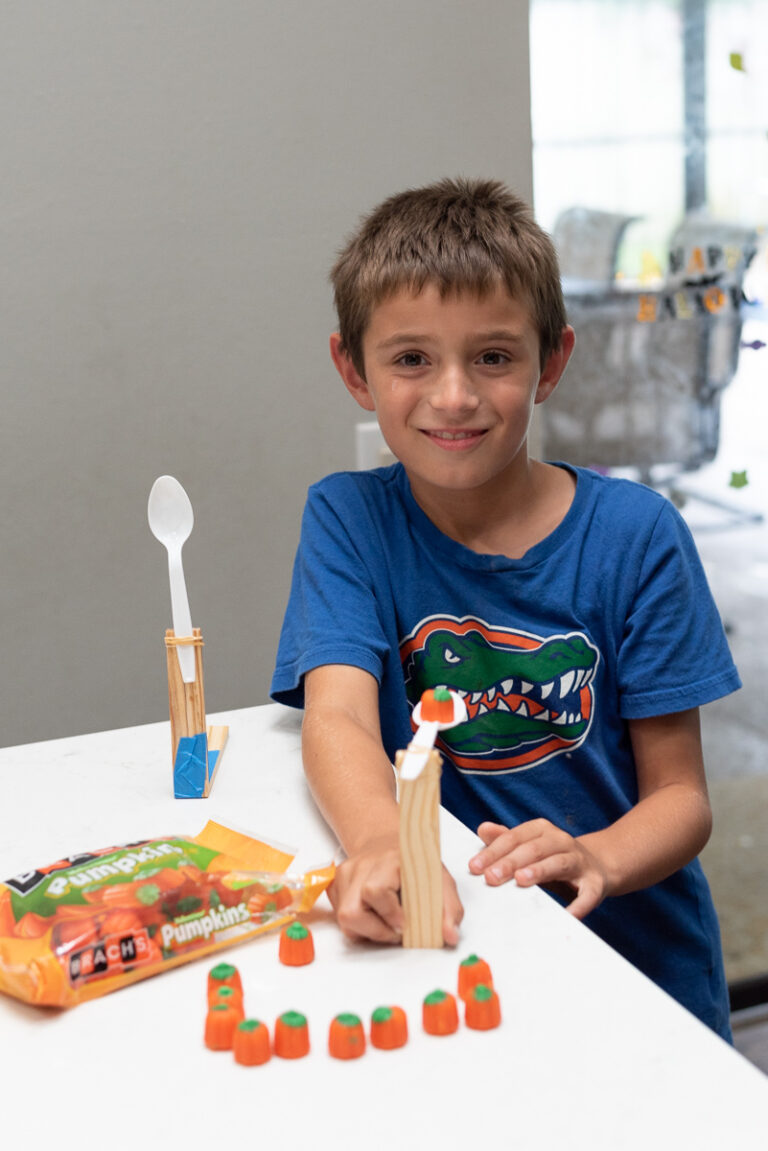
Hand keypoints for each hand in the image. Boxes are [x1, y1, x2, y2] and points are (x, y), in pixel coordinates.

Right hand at [328, 837, 463, 945]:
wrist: (386, 842)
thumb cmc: (414, 863)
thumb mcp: (440, 879)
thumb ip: (449, 908)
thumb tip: (450, 936)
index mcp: (389, 859)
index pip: (375, 890)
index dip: (389, 914)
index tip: (404, 925)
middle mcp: (361, 866)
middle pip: (351, 911)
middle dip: (376, 930)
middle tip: (397, 929)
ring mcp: (344, 876)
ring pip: (344, 918)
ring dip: (367, 930)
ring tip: (386, 923)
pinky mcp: (335, 885)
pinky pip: (340, 917)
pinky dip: (359, 924)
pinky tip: (374, 915)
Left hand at [468, 819, 608, 919]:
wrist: (599, 865)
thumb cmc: (554, 857)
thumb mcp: (530, 845)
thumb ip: (506, 839)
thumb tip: (483, 829)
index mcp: (542, 830)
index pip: (514, 838)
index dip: (494, 851)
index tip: (475, 867)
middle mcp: (562, 841)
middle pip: (534, 849)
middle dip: (510, 862)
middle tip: (490, 877)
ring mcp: (579, 861)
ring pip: (559, 863)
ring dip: (540, 870)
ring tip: (521, 880)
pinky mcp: (595, 883)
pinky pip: (587, 894)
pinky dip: (578, 905)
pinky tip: (566, 915)